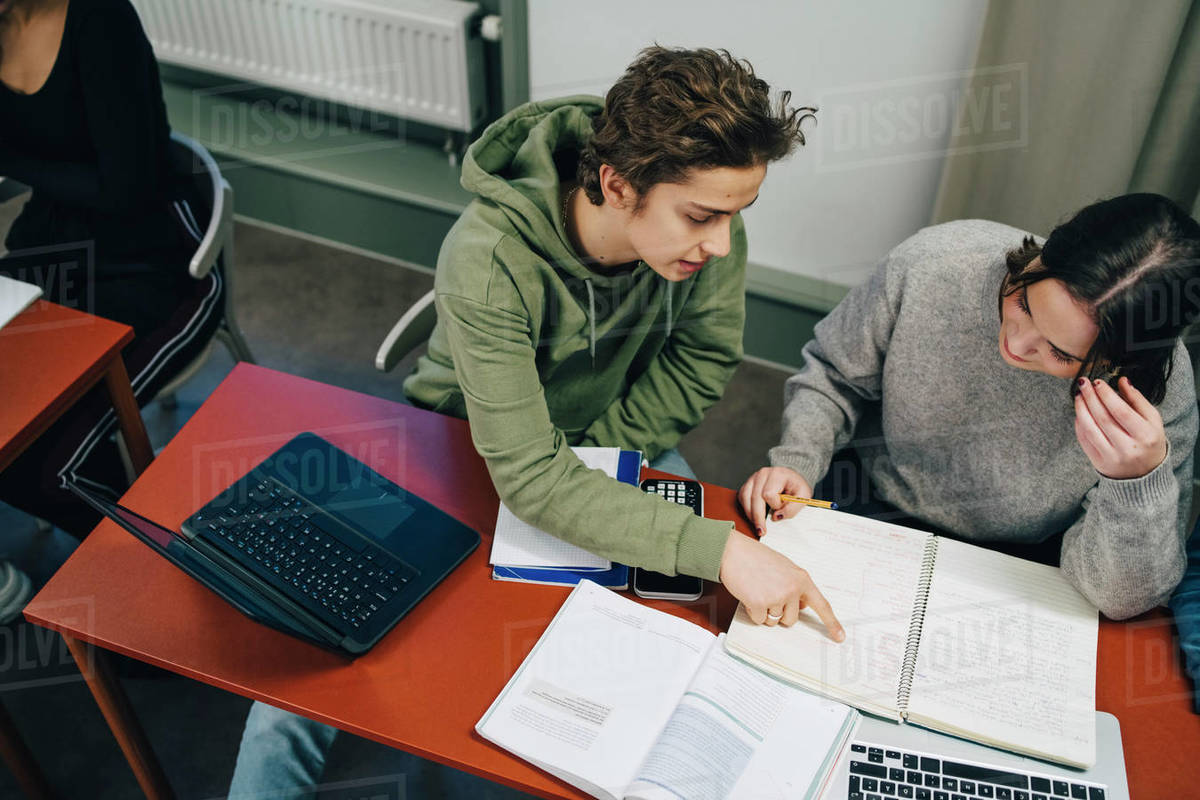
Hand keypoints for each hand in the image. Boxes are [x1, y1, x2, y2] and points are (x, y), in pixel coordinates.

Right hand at [719, 531, 844, 640]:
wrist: (733, 551)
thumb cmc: (756, 557)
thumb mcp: (784, 567)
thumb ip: (795, 585)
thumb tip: (801, 606)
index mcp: (801, 579)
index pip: (822, 605)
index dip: (831, 623)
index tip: (839, 637)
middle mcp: (792, 588)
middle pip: (792, 620)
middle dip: (780, 613)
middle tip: (768, 594)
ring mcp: (776, 596)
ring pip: (774, 621)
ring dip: (764, 612)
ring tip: (757, 590)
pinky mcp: (760, 603)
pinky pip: (759, 620)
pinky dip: (752, 611)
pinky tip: (748, 594)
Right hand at [738, 466, 812, 534]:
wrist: (792, 479)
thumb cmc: (796, 487)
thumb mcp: (803, 497)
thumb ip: (792, 508)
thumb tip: (776, 517)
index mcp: (777, 474)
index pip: (768, 494)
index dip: (774, 505)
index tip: (780, 509)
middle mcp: (763, 474)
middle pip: (754, 497)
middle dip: (758, 516)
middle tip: (761, 531)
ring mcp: (753, 478)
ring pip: (745, 497)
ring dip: (750, 514)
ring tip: (757, 526)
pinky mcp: (748, 484)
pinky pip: (741, 497)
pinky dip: (746, 508)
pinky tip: (753, 515)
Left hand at [1074, 376, 1166, 479]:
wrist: (1145, 473)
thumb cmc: (1149, 441)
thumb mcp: (1152, 421)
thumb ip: (1138, 400)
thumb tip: (1122, 380)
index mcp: (1146, 436)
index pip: (1121, 412)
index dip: (1107, 395)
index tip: (1098, 382)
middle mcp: (1128, 448)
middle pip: (1103, 419)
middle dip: (1091, 398)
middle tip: (1083, 383)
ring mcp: (1112, 457)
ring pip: (1090, 429)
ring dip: (1081, 409)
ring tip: (1079, 395)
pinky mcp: (1098, 462)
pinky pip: (1085, 440)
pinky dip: (1079, 424)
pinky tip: (1079, 412)